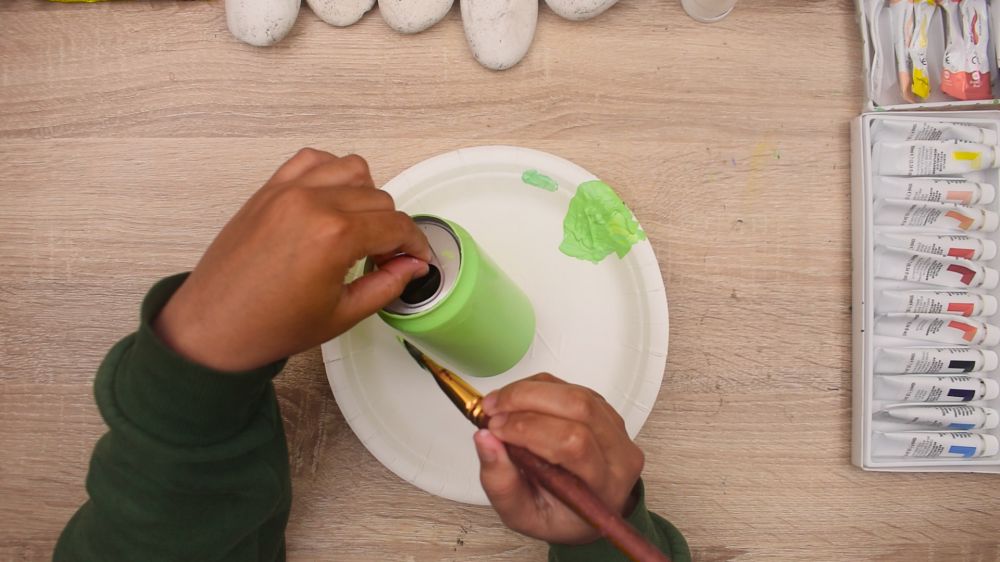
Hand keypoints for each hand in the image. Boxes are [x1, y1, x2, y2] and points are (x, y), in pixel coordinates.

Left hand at [154, 148, 430, 371]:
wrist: (214, 327)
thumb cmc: (269, 325)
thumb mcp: (343, 314)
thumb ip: (387, 284)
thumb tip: (412, 266)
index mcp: (335, 236)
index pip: (396, 225)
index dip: (415, 244)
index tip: (417, 258)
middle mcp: (313, 203)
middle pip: (379, 198)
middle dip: (391, 228)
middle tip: (384, 258)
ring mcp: (288, 190)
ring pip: (352, 169)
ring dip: (366, 195)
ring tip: (359, 228)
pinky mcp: (269, 189)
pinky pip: (313, 160)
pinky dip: (331, 173)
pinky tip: (332, 201)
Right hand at [474, 373, 643, 544]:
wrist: (584, 512)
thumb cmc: (557, 516)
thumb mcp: (521, 515)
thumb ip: (500, 483)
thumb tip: (484, 439)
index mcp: (604, 487)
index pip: (573, 444)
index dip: (528, 429)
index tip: (493, 429)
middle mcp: (619, 454)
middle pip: (579, 408)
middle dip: (527, 400)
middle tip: (492, 409)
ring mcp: (616, 429)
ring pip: (576, 393)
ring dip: (530, 390)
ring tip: (500, 404)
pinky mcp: (605, 411)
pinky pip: (573, 387)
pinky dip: (539, 387)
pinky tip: (518, 401)